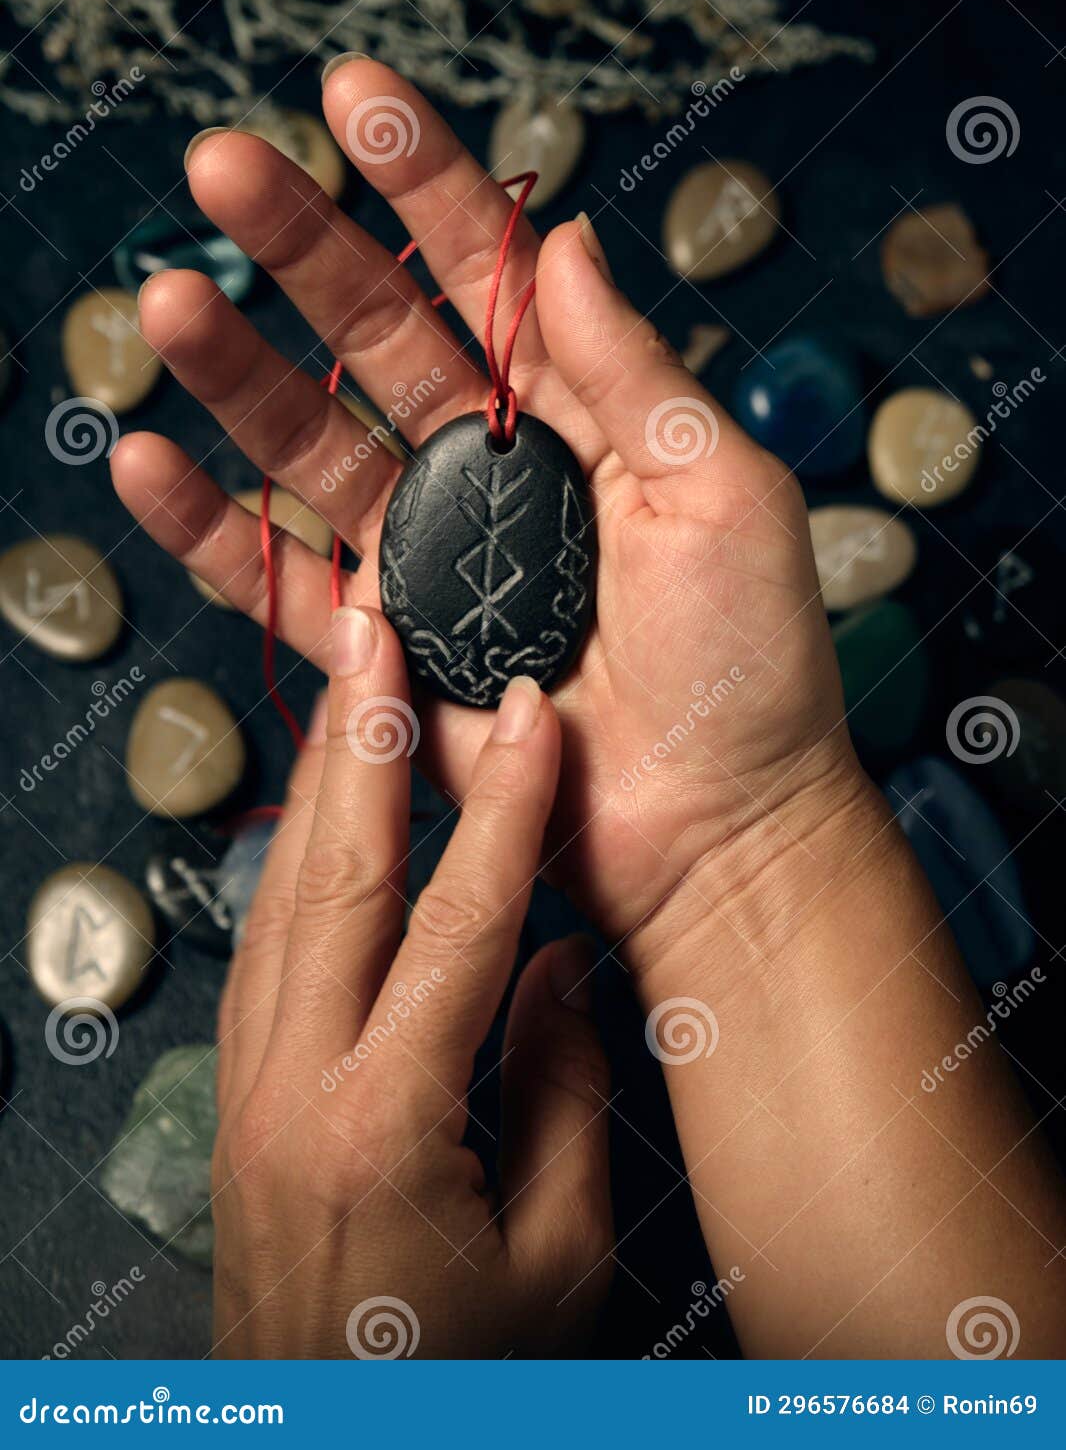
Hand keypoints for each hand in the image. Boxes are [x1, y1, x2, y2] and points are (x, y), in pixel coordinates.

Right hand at [112, 59, 864, 966]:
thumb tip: (562, 239)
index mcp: (579, 417)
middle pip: (374, 337)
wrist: (721, 832)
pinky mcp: (381, 650)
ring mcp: (427, 559)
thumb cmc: (752, 669)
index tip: (350, 95)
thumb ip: (633, 370)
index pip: (488, 274)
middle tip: (221, 165)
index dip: (421, 182)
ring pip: (309, 443)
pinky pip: (278, 580)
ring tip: (166, 300)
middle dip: (300, 248)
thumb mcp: (723, 493)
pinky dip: (208, 528)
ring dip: (235, 372)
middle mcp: (491, 474)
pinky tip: (148, 462)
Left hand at [211, 607, 611, 1357]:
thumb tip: (551, 962)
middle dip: (363, 740)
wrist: (335, 1444)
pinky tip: (320, 815)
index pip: (459, 927)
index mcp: (386, 1126)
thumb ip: (560, 1091)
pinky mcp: (235, 1098)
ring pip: (280, 897)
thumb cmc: (459, 1378)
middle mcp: (293, 1088)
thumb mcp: (558, 1256)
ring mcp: (247, 1090)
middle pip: (334, 876)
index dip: (506, 810)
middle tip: (378, 630)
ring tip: (352, 685)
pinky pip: (262, 949)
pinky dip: (296, 862)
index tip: (531, 714)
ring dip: (321, 784)